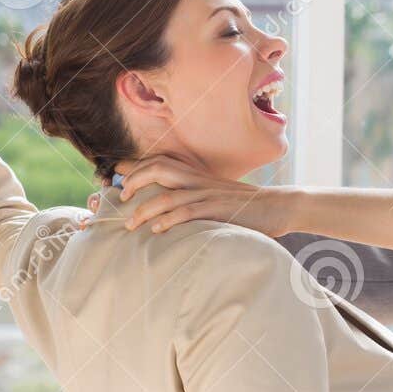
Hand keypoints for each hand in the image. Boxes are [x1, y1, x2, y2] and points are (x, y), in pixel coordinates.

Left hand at [114, 155, 295, 237]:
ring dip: (144, 209)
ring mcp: (208, 194)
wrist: (277, 207)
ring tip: (130, 223)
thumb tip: (166, 207)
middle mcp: (199, 180)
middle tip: (121, 197)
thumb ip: (191, 195)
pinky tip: (157, 230)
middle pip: (158, 168)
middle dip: (134, 180)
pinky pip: (188, 212)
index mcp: (196, 175)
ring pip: (168, 195)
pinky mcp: (218, 210)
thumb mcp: (214, 195)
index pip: (160, 161)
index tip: (116, 177)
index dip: (134, 166)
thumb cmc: (243, 207)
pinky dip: (169, 220)